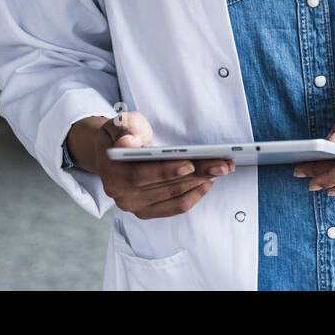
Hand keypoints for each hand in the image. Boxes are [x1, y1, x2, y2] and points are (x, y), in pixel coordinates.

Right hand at [69, 111, 234, 218]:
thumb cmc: (121, 134)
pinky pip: (176, 207)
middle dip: (197, 174)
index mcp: (111, 172)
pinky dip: (195, 194)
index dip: (166, 171)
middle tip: (222, 163)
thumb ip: (125, 130)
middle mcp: (121, 194)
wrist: (112, 151)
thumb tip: (126, 143)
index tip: (191, 164)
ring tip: (221, 169)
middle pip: (165, 187)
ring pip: (175, 198)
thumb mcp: (122, 123)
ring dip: (201, 183)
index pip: (140, 175)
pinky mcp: (148, 212)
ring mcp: (135, 206)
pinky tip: (208, 181)